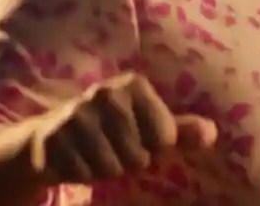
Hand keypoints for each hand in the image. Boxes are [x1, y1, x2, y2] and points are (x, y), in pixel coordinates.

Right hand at [29, 73, 216, 182]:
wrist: (48, 137)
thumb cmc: (110, 129)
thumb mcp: (147, 124)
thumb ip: (180, 129)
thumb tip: (211, 133)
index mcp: (134, 84)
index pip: (165, 138)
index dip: (153, 146)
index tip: (137, 135)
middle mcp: (106, 92)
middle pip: (140, 156)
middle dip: (129, 160)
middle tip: (113, 146)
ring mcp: (77, 114)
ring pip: (113, 168)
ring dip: (106, 169)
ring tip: (95, 151)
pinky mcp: (54, 138)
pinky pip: (85, 175)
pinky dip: (83, 174)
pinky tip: (76, 158)